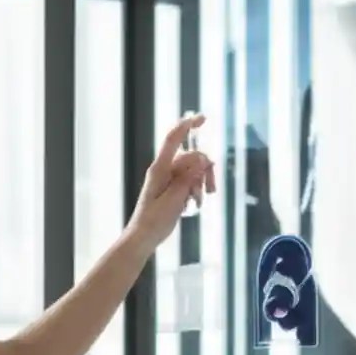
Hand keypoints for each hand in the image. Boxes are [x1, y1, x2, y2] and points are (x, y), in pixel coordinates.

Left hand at [125, 114, 215, 249]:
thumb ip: (188, 179)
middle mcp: (163, 170)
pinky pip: (189, 181)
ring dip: (201, 183)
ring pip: (193, 170)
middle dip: (205, 171)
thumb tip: (201, 160)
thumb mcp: (174, 199)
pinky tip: (194, 205)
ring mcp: (167, 179)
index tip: (202, 118)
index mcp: (159, 169)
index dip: (187, 126)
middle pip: (192, 158)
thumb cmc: (154, 220)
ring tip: (199, 201)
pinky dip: (195, 190)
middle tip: (211, 191)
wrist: (144, 237)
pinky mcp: (171, 188)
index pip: (173, 140)